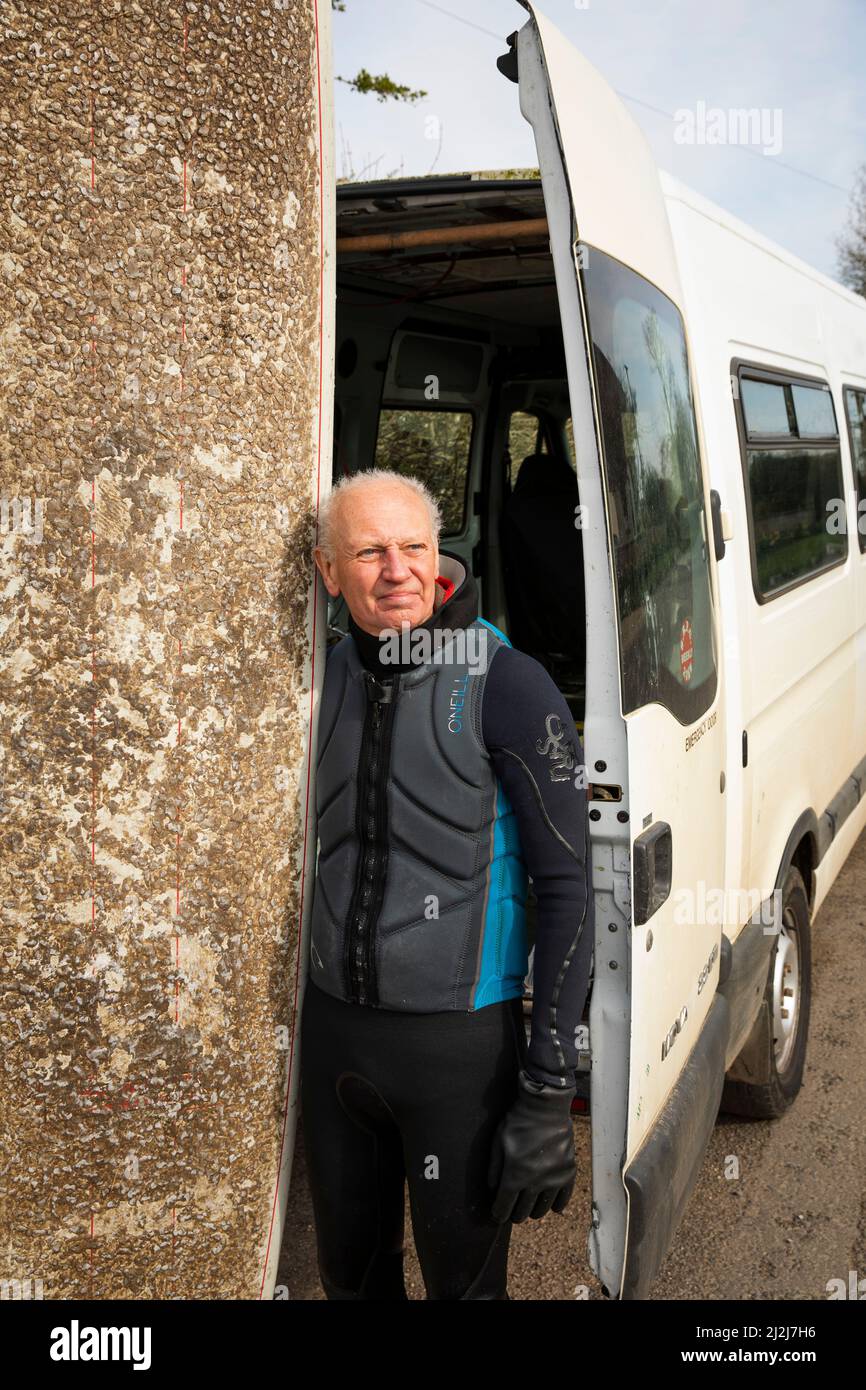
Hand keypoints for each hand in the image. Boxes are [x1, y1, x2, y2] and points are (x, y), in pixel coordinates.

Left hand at [488, 1068, 576, 1223]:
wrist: (546, 1108)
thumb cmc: (518, 1123)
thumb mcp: (498, 1142)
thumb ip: (494, 1169)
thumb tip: (493, 1191)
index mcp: (515, 1174)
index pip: (504, 1205)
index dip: (498, 1213)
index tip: (497, 1214)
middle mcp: (536, 1181)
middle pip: (522, 1211)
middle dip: (514, 1213)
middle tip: (511, 1210)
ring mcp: (554, 1178)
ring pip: (541, 1209)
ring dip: (532, 1210)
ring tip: (528, 1206)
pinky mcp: (568, 1173)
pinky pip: (562, 1200)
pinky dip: (554, 1205)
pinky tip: (548, 1204)